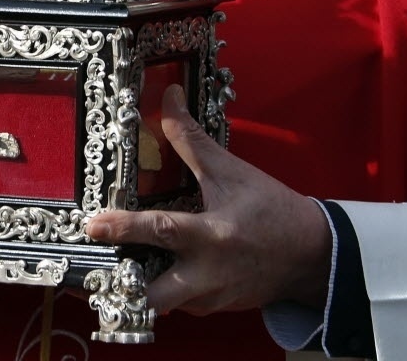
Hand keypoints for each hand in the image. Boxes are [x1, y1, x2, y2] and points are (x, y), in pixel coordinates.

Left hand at [85, 85, 330, 315]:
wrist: (312, 254)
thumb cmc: (271, 210)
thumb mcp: (230, 171)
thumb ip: (191, 140)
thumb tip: (169, 99)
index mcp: (213, 235)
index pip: (162, 231)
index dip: (124, 228)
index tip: (94, 226)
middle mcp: (209, 273)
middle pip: (155, 297)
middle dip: (123, 290)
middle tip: (97, 274)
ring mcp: (211, 297)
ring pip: (164, 304)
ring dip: (140, 288)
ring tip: (117, 270)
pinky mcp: (215, 309)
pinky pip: (180, 305)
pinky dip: (165, 290)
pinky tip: (155, 271)